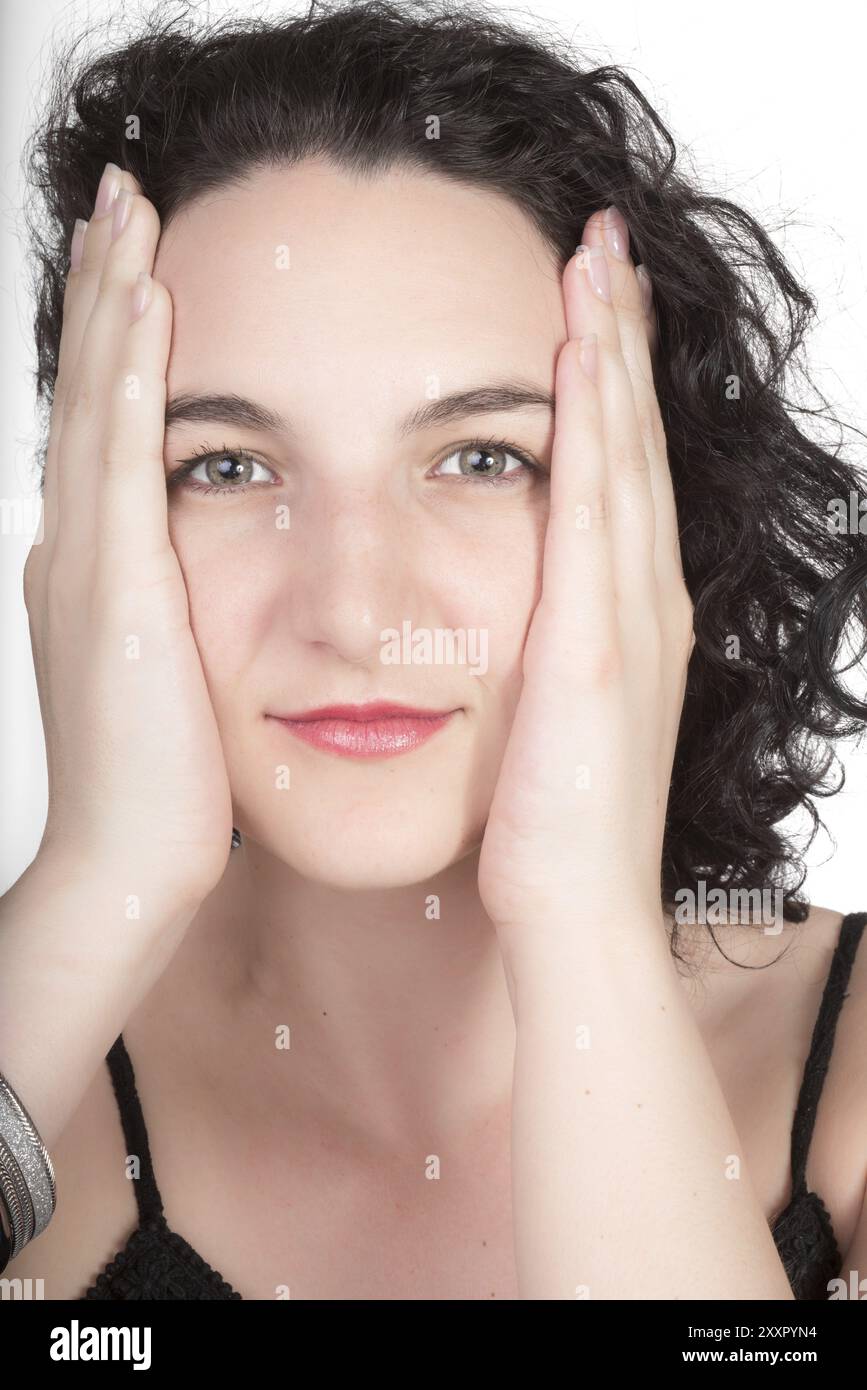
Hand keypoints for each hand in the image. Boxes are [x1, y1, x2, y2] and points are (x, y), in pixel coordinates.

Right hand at [23, 164, 233, 910]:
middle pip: (88, 392)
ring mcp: (83, 565)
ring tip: (132, 214)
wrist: (131, 861)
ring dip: (114, 304)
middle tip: (124, 198)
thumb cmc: (164, 781)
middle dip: (104, 290)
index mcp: (94, 566)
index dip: (115, 342)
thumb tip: (180, 571)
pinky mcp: (114, 592)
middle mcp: (74, 548)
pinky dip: (133, 380)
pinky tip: (151, 310)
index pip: (105, 428)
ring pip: (97, 405)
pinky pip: (125, 462)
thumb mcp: (165, 673)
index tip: (141, 264)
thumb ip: (163, 609)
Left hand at [477, 207, 692, 942]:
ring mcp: (633, 619)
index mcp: (631, 616)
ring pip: (627, 457)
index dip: (615, 383)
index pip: (624, 473)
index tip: (593, 304)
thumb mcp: (558, 719)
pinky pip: (598, 513)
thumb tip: (530, 615)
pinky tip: (581, 360)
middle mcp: (648, 601)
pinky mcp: (598, 647)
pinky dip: (596, 431)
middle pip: (637, 442)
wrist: (578, 913)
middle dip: (621, 336)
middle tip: (604, 243)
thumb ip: (555, 650)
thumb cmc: (558, 827)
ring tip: (595, 262)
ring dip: (611, 353)